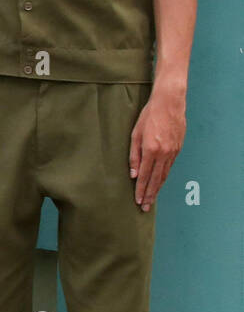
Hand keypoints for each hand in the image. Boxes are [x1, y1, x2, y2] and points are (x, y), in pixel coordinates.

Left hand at [128, 86, 185, 211]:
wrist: (169, 104)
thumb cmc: (148, 116)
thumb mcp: (135, 134)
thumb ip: (134, 155)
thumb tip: (133, 174)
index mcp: (151, 150)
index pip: (145, 176)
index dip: (141, 190)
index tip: (138, 201)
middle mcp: (164, 153)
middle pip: (156, 180)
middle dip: (150, 195)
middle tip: (145, 207)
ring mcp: (173, 152)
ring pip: (164, 175)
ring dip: (157, 189)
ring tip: (151, 200)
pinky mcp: (178, 149)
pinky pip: (169, 168)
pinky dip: (164, 178)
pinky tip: (159, 184)